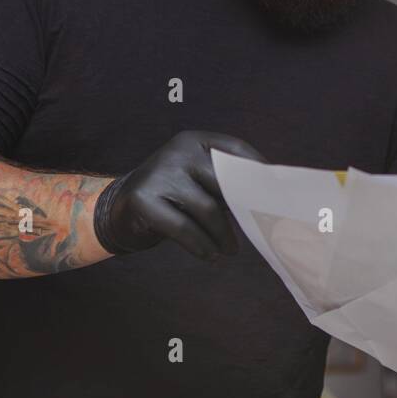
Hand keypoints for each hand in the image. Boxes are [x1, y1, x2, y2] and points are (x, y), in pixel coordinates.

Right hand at [93, 130, 264, 259]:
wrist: (119, 210)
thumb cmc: (174, 197)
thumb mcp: (200, 182)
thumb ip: (227, 185)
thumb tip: (269, 202)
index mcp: (194, 141)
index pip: (236, 150)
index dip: (259, 171)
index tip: (278, 193)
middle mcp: (177, 150)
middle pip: (225, 181)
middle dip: (245, 208)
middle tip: (260, 229)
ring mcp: (158, 172)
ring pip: (207, 209)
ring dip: (223, 235)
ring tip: (231, 251)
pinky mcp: (142, 199)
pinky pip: (183, 228)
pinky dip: (201, 245)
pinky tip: (211, 256)